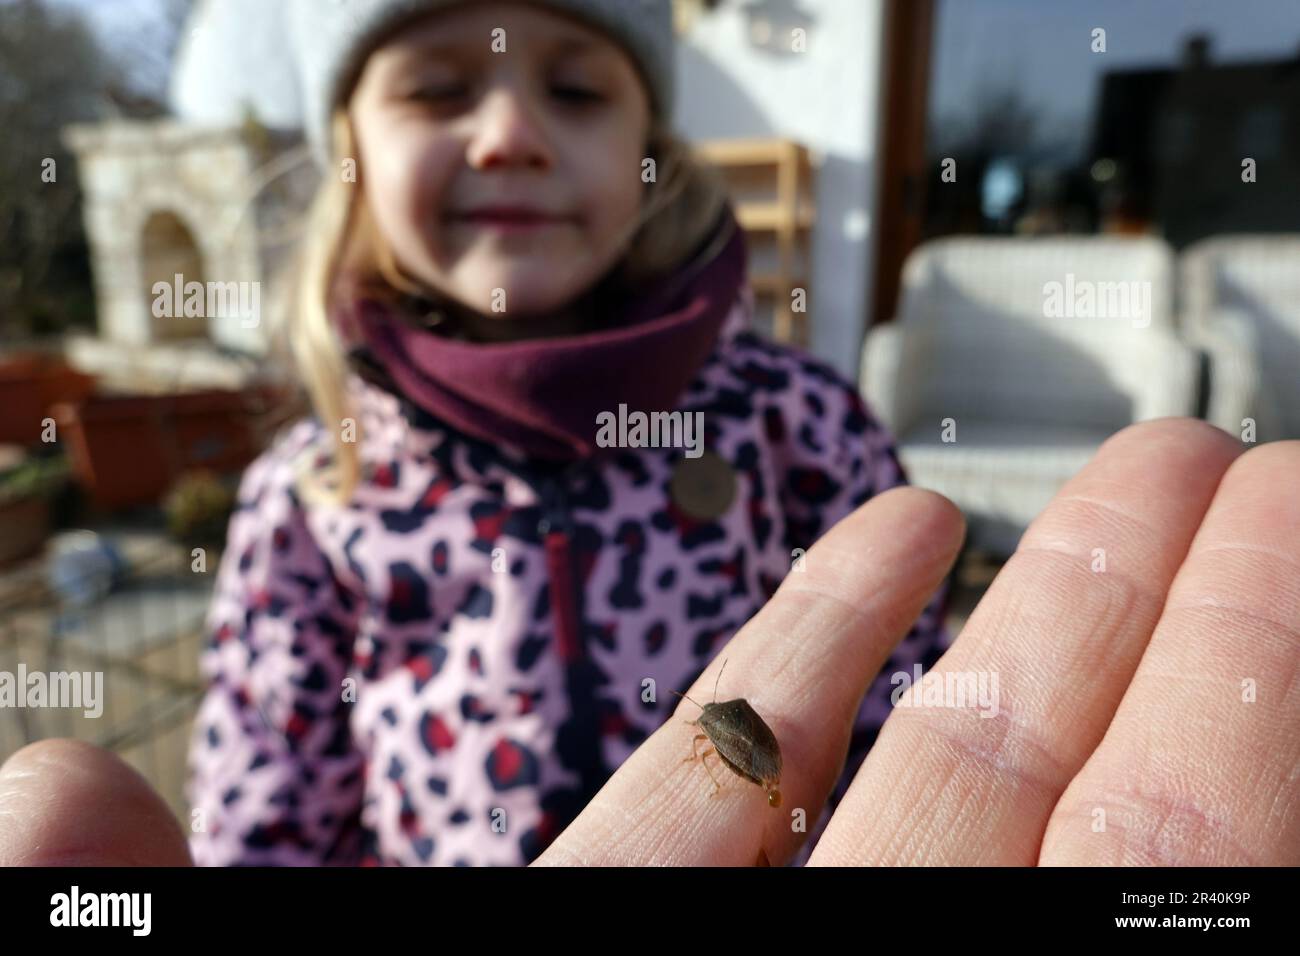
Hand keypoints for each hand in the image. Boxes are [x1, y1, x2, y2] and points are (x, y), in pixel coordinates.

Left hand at [2, 419, 1294, 866]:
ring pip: (1103, 821)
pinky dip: (1240, 757)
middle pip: (980, 778)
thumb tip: (51, 801)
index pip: (755, 778)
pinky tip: (1273, 607)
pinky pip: (1186, 895)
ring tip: (1258, 485)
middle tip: (1191, 446)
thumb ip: (153, 927)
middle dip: (1089, 603)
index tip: (921, 508)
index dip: (844, 632)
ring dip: (1192, 645)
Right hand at [535, 419, 1298, 865]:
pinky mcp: (618, 902)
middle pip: (1074, 776)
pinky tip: (906, 532)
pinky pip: (716, 770)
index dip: (1248, 665)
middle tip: (1244, 473)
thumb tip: (1243, 785)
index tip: (1282, 517)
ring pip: (926, 753)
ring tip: (1144, 475)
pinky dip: (816, 636)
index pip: (1188, 843)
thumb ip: (1169, 858)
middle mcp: (920, 947)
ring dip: (1042, 599)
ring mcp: (786, 923)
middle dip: (1166, 606)